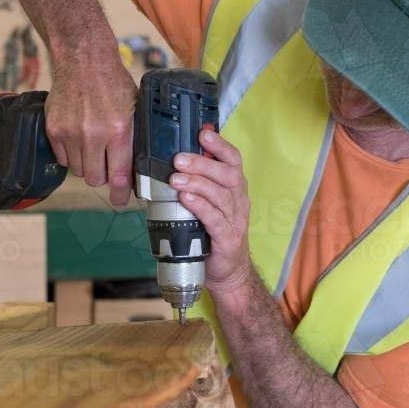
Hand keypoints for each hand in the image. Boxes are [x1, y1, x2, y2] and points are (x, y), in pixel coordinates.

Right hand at [45, 53, 136, 205]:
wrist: (84, 61)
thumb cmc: (113, 84)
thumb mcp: (134, 111)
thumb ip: (133, 141)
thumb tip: (134, 170)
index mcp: (118, 131)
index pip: (118, 176)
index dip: (120, 194)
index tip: (120, 201)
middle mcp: (93, 135)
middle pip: (95, 178)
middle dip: (102, 176)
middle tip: (106, 165)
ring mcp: (70, 133)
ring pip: (78, 170)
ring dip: (87, 164)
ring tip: (93, 146)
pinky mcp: (54, 129)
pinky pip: (63, 158)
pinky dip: (71, 155)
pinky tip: (78, 139)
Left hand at [170, 130, 251, 290]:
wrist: (227, 272)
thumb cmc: (213, 234)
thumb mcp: (208, 204)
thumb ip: (196, 185)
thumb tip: (170, 165)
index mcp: (234, 188)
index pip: (233, 160)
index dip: (219, 146)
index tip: (202, 135)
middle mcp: (238, 200)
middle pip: (227, 174)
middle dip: (202, 164)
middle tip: (179, 159)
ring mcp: (235, 219)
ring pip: (220, 195)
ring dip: (197, 184)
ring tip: (176, 179)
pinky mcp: (228, 238)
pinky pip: (215, 219)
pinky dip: (200, 207)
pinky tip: (186, 199)